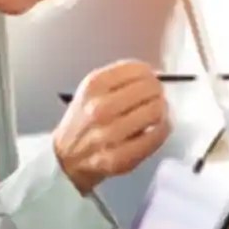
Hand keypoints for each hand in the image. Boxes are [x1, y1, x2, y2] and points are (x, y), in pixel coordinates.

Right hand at [53, 60, 170, 192]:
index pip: (138, 70)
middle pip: (150, 89)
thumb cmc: (86, 120)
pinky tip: (157, 128)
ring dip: (162, 111)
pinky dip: (163, 130)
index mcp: (93, 86)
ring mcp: (108, 135)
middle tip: (156, 98)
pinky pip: (156, 136)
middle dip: (158, 92)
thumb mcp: (94, 89)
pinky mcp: (119, 158)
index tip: (149, 79)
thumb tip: (157, 73)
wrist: (66, 157)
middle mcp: (99, 108)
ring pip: (155, 111)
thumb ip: (123, 77)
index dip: (150, 74)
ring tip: (156, 113)